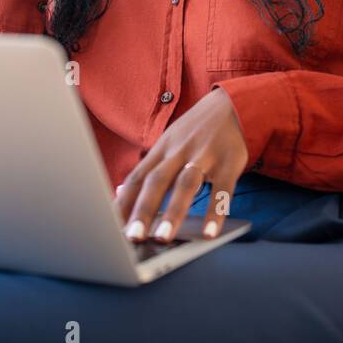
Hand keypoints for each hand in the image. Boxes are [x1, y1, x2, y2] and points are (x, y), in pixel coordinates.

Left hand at [115, 88, 249, 242]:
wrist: (231, 104)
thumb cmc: (195, 131)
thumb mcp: (168, 143)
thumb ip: (147, 170)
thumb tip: (117, 193)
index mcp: (161, 150)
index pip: (137, 178)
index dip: (122, 203)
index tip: (110, 228)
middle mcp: (179, 152)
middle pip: (157, 181)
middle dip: (143, 210)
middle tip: (132, 237)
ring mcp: (204, 156)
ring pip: (186, 184)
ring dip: (174, 211)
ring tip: (163, 237)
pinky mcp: (229, 162)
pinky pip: (222, 189)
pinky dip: (216, 211)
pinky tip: (210, 232)